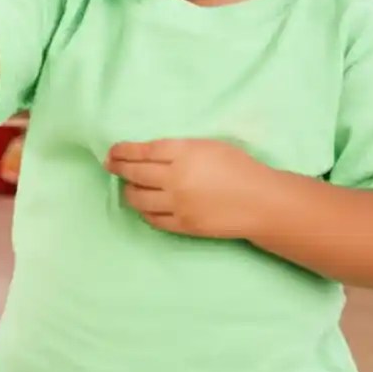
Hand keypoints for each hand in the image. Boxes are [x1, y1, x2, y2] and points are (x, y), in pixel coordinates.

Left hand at [105, 139, 275, 238]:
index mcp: (184, 153)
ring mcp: (177, 204)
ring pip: (138, 198)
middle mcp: (176, 178)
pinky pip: (152, 218)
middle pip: (135, 173)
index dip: (123, 151)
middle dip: (118, 168)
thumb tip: (147, 153)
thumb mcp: (208, 146)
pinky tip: (144, 205)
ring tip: (128, 186)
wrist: (261, 201)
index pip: (142, 151)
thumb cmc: (238, 167)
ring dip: (128, 191)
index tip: (112, 151)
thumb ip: (178, 148)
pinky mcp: (183, 225)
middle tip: (110, 166)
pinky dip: (144, 211)